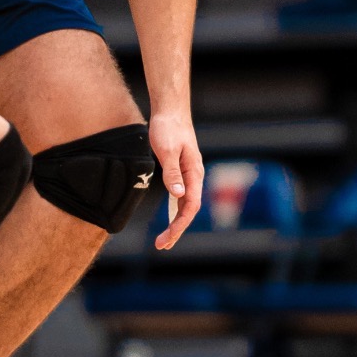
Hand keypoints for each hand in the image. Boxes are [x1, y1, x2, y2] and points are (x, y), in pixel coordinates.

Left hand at [149, 111, 204, 250]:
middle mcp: (194, 176)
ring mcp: (189, 174)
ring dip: (176, 223)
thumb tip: (178, 195)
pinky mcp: (181, 171)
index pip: (190, 206)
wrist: (170, 110)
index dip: (179, 225)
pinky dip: (175, 211)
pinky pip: (181, 197)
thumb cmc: (168, 128)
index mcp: (194, 173)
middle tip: (162, 246)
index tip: (167, 239)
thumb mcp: (167, 149)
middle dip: (177, 230)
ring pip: (185, 205)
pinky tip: (169, 218)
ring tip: (165, 239)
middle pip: (189, 210)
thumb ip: (172, 172)